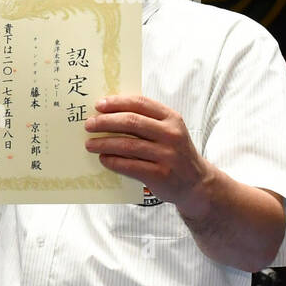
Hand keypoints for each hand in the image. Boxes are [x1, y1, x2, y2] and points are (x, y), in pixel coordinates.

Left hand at [84, 95, 210, 212]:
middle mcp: (171, 134)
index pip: (140, 103)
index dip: (117, 102)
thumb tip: (107, 113)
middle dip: (105, 122)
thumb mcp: (167, 131)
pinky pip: (129, 166)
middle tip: (89, 125)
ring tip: (89, 144)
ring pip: (127, 145)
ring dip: (104, 143)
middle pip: (131, 122)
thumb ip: (145, 121)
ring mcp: (167, 155)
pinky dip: (112, 161)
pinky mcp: (160, 174)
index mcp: (171, 118)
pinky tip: (103, 159)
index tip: (98, 105)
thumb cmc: (174, 152)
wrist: (196, 182)